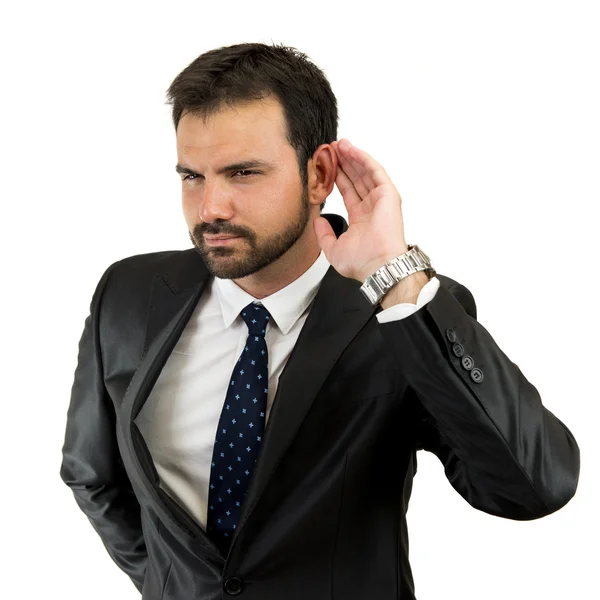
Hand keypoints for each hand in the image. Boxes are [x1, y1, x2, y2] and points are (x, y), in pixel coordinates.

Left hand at [313, 138, 408, 282]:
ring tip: (339, 144)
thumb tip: (318, 221)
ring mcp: (380, 200)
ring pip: (365, 172)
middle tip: (331, 149)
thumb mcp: (333, 250)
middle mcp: (372, 207)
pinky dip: (363, 159)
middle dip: (344, 163)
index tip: (327, 167)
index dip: (338, 178)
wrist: (377, 265)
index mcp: (361, 219)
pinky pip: (374, 171)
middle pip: (356, 179)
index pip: (348, 192)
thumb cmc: (362, 263)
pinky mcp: (388, 194)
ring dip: (352, 157)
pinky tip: (351, 150)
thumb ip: (324, 234)